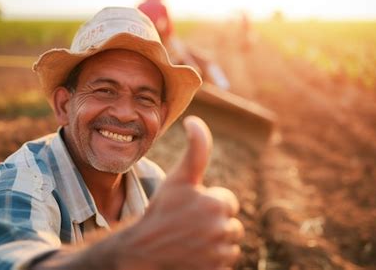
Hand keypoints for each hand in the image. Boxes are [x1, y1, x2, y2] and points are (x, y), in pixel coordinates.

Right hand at [30, 116, 243, 269]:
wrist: (142, 249)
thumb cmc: (161, 209)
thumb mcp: (178, 177)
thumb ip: (195, 149)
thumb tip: (195, 119)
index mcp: (216, 203)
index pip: (228, 202)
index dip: (210, 203)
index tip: (191, 207)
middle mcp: (221, 229)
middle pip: (232, 225)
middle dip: (214, 224)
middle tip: (189, 226)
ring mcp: (219, 254)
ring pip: (229, 246)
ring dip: (215, 244)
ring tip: (191, 241)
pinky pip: (224, 263)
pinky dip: (212, 261)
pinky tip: (194, 256)